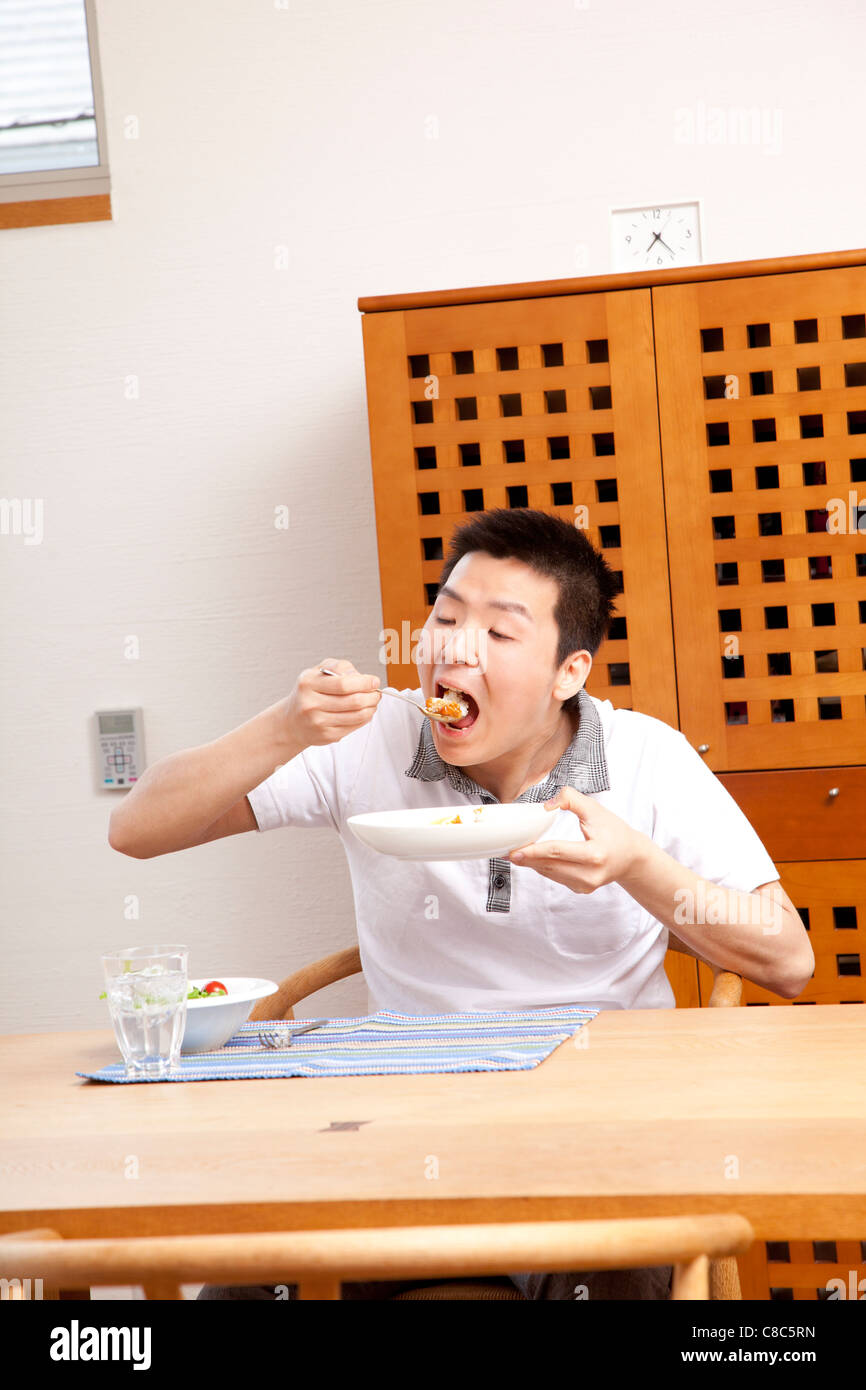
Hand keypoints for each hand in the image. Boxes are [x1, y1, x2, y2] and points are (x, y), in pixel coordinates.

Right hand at [284, 658, 379, 746]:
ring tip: (372, 703)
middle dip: (372, 696)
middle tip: (376, 693)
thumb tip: (360, 676)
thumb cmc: (309, 693)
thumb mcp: (318, 672)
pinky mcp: (326, 736)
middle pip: (353, 701)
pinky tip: (363, 712)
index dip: (364, 682)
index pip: (343, 684)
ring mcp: (318, 722)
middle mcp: (310, 704)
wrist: (292, 721)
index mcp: (308, 683)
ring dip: (371, 708)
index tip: (374, 681)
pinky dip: (364, 719)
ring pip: (357, 716)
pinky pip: (353, 727)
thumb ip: (339, 667)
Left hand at [507, 785, 646, 893]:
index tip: (515, 849)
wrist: (631, 857)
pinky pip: (556, 877)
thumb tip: (546, 805)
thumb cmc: (615, 831)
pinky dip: (543, 867)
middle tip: (506, 851)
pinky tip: (532, 859)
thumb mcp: (595, 809)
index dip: (533, 850)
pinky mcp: (582, 889)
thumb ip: (571, 799)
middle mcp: (591, 874)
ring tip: (514, 854)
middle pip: (550, 866)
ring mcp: (586, 885)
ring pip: (550, 874)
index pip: (557, 852)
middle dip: (526, 859)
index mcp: (595, 854)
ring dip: (531, 864)